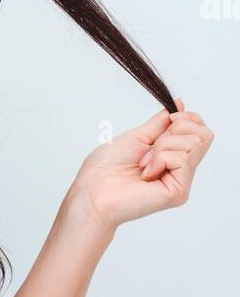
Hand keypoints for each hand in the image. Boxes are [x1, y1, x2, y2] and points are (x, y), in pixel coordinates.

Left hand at [67, 96, 213, 230]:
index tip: (169, 118)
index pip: (201, 131)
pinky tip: (145, 173)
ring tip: (143, 163)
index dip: (189, 118)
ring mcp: (181, 182)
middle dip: (174, 131)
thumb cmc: (105, 168)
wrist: (92, 190)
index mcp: (172, 156)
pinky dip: (160, 158)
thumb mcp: (138, 136)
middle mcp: (181, 170)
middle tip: (150, 148)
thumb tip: (180, 103)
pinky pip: (182, 159)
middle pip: (204, 135)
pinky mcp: (179, 192)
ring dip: (162, 146)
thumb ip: (161, 123)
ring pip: (193, 144)